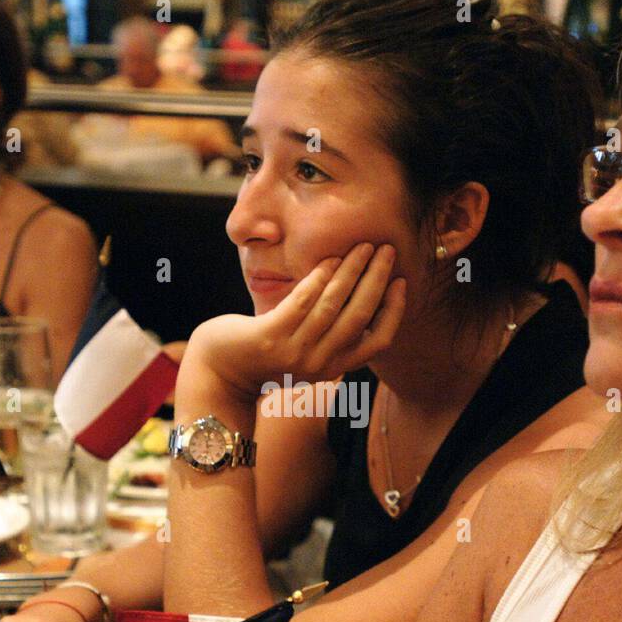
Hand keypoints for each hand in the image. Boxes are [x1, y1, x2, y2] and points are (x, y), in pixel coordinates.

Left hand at [187, 243, 405, 398]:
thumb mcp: (306, 351)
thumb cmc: (266, 355)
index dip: (394, 310)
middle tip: (386, 251)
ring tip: (362, 247)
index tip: (401, 282)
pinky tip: (330, 258)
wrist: (220, 375)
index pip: (378, 341)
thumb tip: (358, 293)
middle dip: (377, 279)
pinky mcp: (270, 337)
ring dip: (352, 271)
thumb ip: (330, 333)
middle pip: (359, 317)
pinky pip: (302, 301)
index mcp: (333, 368)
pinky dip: (319, 277)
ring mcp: (294, 352)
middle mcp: (319, 364)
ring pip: (333, 306)